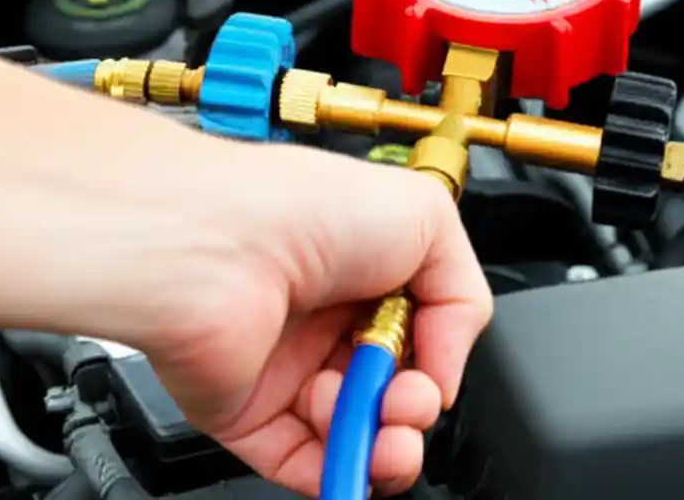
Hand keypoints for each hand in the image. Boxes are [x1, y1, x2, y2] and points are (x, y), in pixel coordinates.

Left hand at [131, 143, 491, 497]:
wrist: (219, 244)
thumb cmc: (302, 208)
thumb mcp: (430, 219)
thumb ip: (464, 300)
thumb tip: (445, 375)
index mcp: (364, 271)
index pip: (418, 337)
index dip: (434, 359)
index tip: (433, 360)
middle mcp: (324, 320)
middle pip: (391, 392)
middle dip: (413, 408)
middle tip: (408, 399)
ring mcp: (287, 370)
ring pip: (356, 434)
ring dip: (388, 445)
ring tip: (387, 430)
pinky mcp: (249, 414)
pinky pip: (303, 463)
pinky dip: (341, 474)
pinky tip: (362, 463)